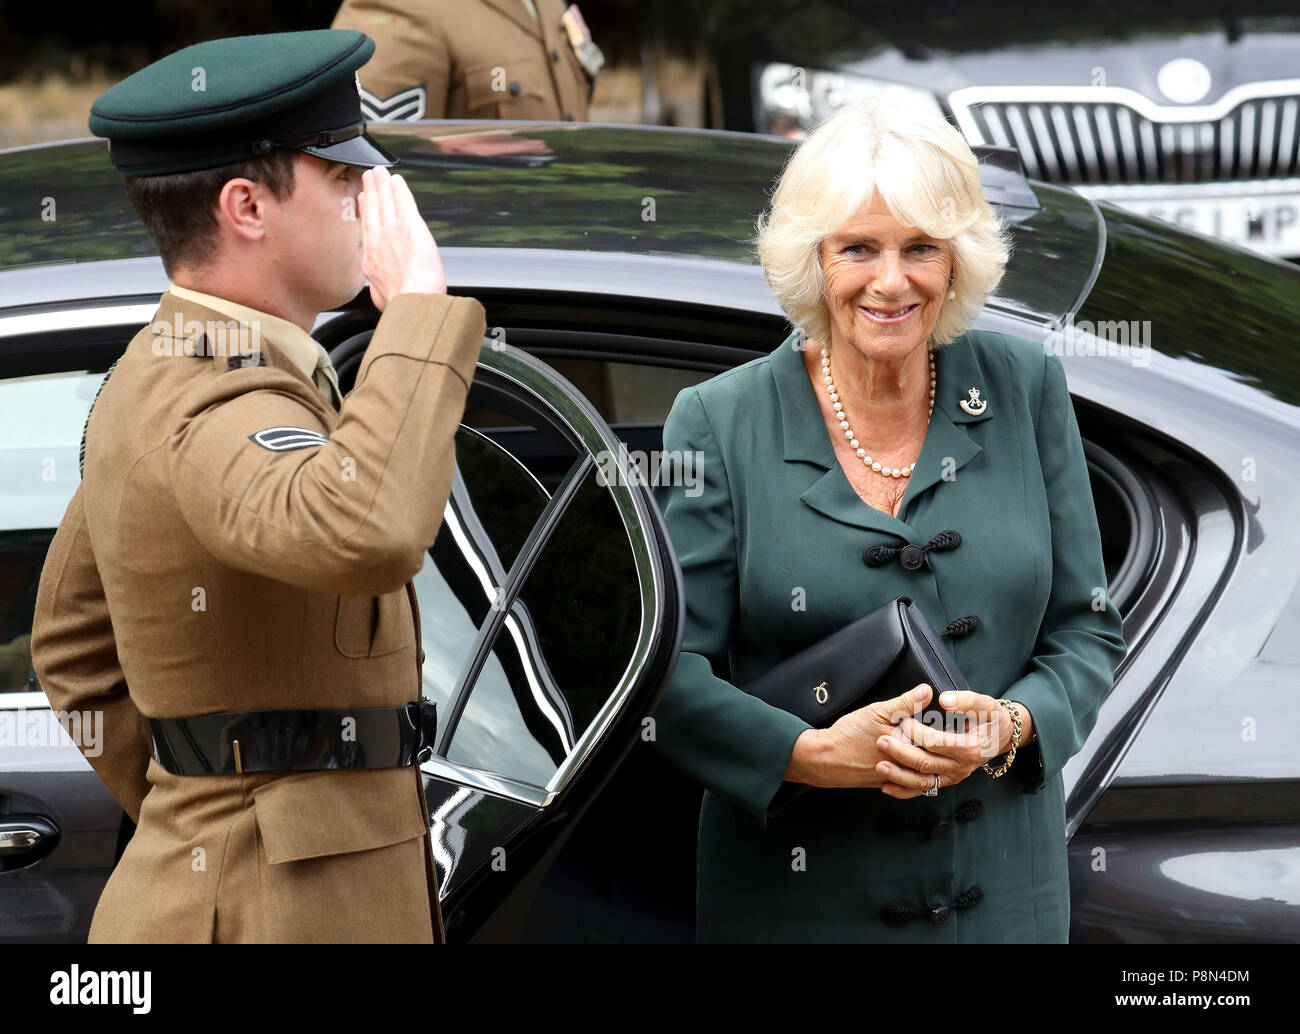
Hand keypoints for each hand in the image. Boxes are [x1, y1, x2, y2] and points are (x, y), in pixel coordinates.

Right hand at [357, 166, 445, 310]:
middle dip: (371, 191)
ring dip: (383, 184)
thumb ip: (380, 289)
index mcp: (371, 260)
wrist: (411, 304)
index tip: (364, 200)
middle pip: (373, 210)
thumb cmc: (401, 307)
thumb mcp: (381, 298)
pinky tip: (397, 180)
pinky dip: (399, 189)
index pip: (367, 229)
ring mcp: (392, 232)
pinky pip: (403, 202)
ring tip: (380, 172)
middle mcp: (378, 242)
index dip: (365, 211)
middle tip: (369, 176)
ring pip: (386, 202)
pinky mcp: (410, 227)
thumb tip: (382, 293)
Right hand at [784, 684, 975, 793]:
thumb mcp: (876, 711)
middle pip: (935, 757)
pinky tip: (928, 772)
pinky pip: (913, 786)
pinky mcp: (888, 784)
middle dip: (948, 748)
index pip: (935, 738)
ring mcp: (898, 777)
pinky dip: (922, 779)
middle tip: (960, 733)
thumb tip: (927, 691)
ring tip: (948, 753)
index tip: (961, 718)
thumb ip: (904, 703)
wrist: (825, 760)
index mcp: (905, 744)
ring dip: (938, 765)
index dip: (949, 728)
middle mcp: (906, 764)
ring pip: (926, 774)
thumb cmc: (848, 734)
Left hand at [886, 691, 1034, 785]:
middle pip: (925, 763)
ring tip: (880, 766)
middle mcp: (961, 767)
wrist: (1002, 737)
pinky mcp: (946, 781)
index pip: (935, 742)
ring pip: (922, 782)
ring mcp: (953, 777)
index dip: (916, 732)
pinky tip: (886, 787)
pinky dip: (904, 790)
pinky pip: (924, 789)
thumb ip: (966, 701)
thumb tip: (943, 699)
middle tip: (881, 741)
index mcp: (969, 748)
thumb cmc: (992, 719)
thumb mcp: (986, 705)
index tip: (901, 720)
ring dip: (899, 776)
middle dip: (901, 753)